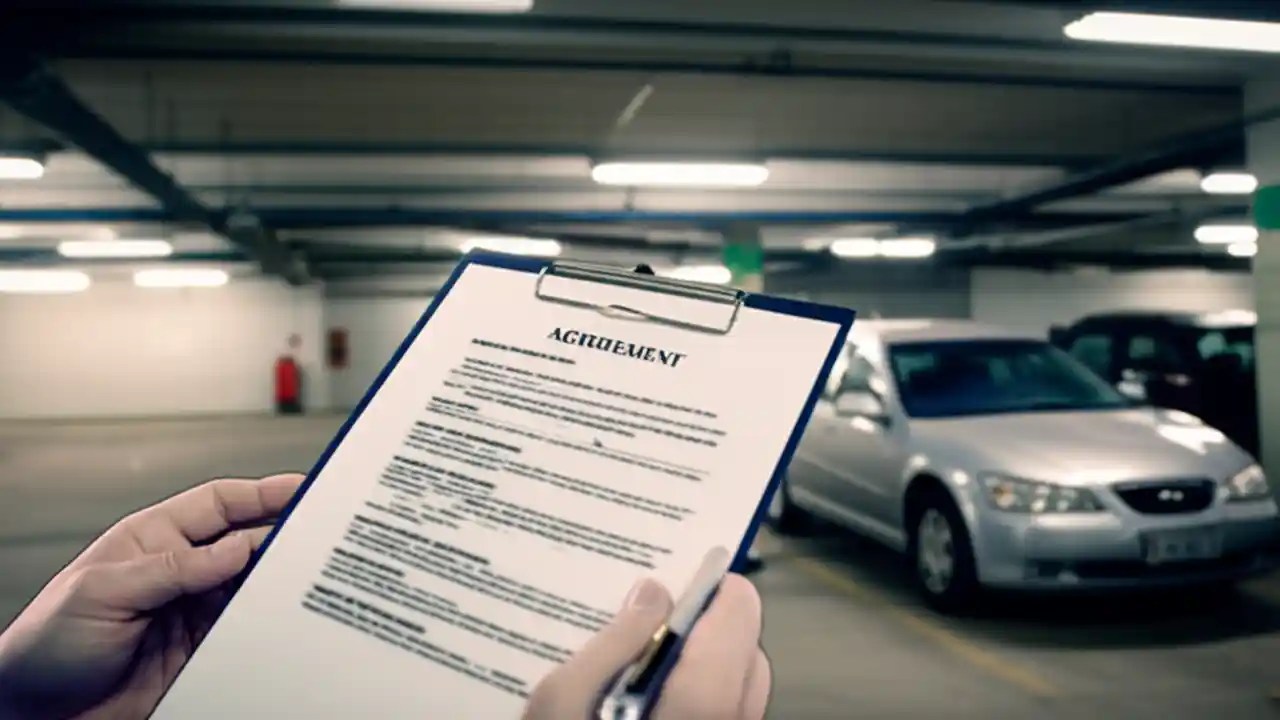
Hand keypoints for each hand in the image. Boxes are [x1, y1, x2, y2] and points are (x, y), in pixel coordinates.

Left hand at [0, 474, 303, 719]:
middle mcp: (179, 572)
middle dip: (280, 538)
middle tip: (313, 538)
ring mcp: (193, 611)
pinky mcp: (202, 650)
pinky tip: (276, 622)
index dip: (263, 493)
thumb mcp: (103, 589)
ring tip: (296, 581)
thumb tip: (238, 545)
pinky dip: (267, 626)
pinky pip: (246, 632)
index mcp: (153, 539)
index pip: (219, 504)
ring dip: (274, 585)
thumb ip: (174, 567)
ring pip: (251, 588)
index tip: (301, 489)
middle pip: (245, 543)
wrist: (36, 713)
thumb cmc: (47, 643)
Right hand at [523, 570, 770, 719]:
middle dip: (702, 628)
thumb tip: (653, 591)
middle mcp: (734, 717)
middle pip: (745, 647)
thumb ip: (614, 642)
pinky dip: (693, 697)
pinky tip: (638, 701)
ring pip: (736, 687)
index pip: (740, 607)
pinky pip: (722, 714)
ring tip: (637, 665)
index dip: (707, 584)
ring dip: (698, 666)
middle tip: (644, 623)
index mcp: (704, 694)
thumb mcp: (564, 699)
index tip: (668, 578)